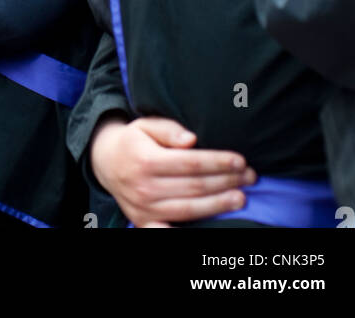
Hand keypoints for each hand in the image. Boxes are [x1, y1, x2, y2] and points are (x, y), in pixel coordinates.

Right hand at [89, 115, 255, 227]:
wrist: (104, 162)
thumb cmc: (133, 140)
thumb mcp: (146, 125)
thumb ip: (168, 129)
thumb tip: (192, 139)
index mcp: (146, 160)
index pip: (191, 163)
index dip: (218, 162)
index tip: (240, 160)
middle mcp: (145, 186)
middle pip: (195, 187)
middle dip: (226, 181)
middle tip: (250, 177)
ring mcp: (145, 208)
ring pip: (190, 209)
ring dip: (219, 204)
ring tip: (241, 197)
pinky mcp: (144, 222)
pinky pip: (172, 228)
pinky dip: (192, 229)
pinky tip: (213, 223)